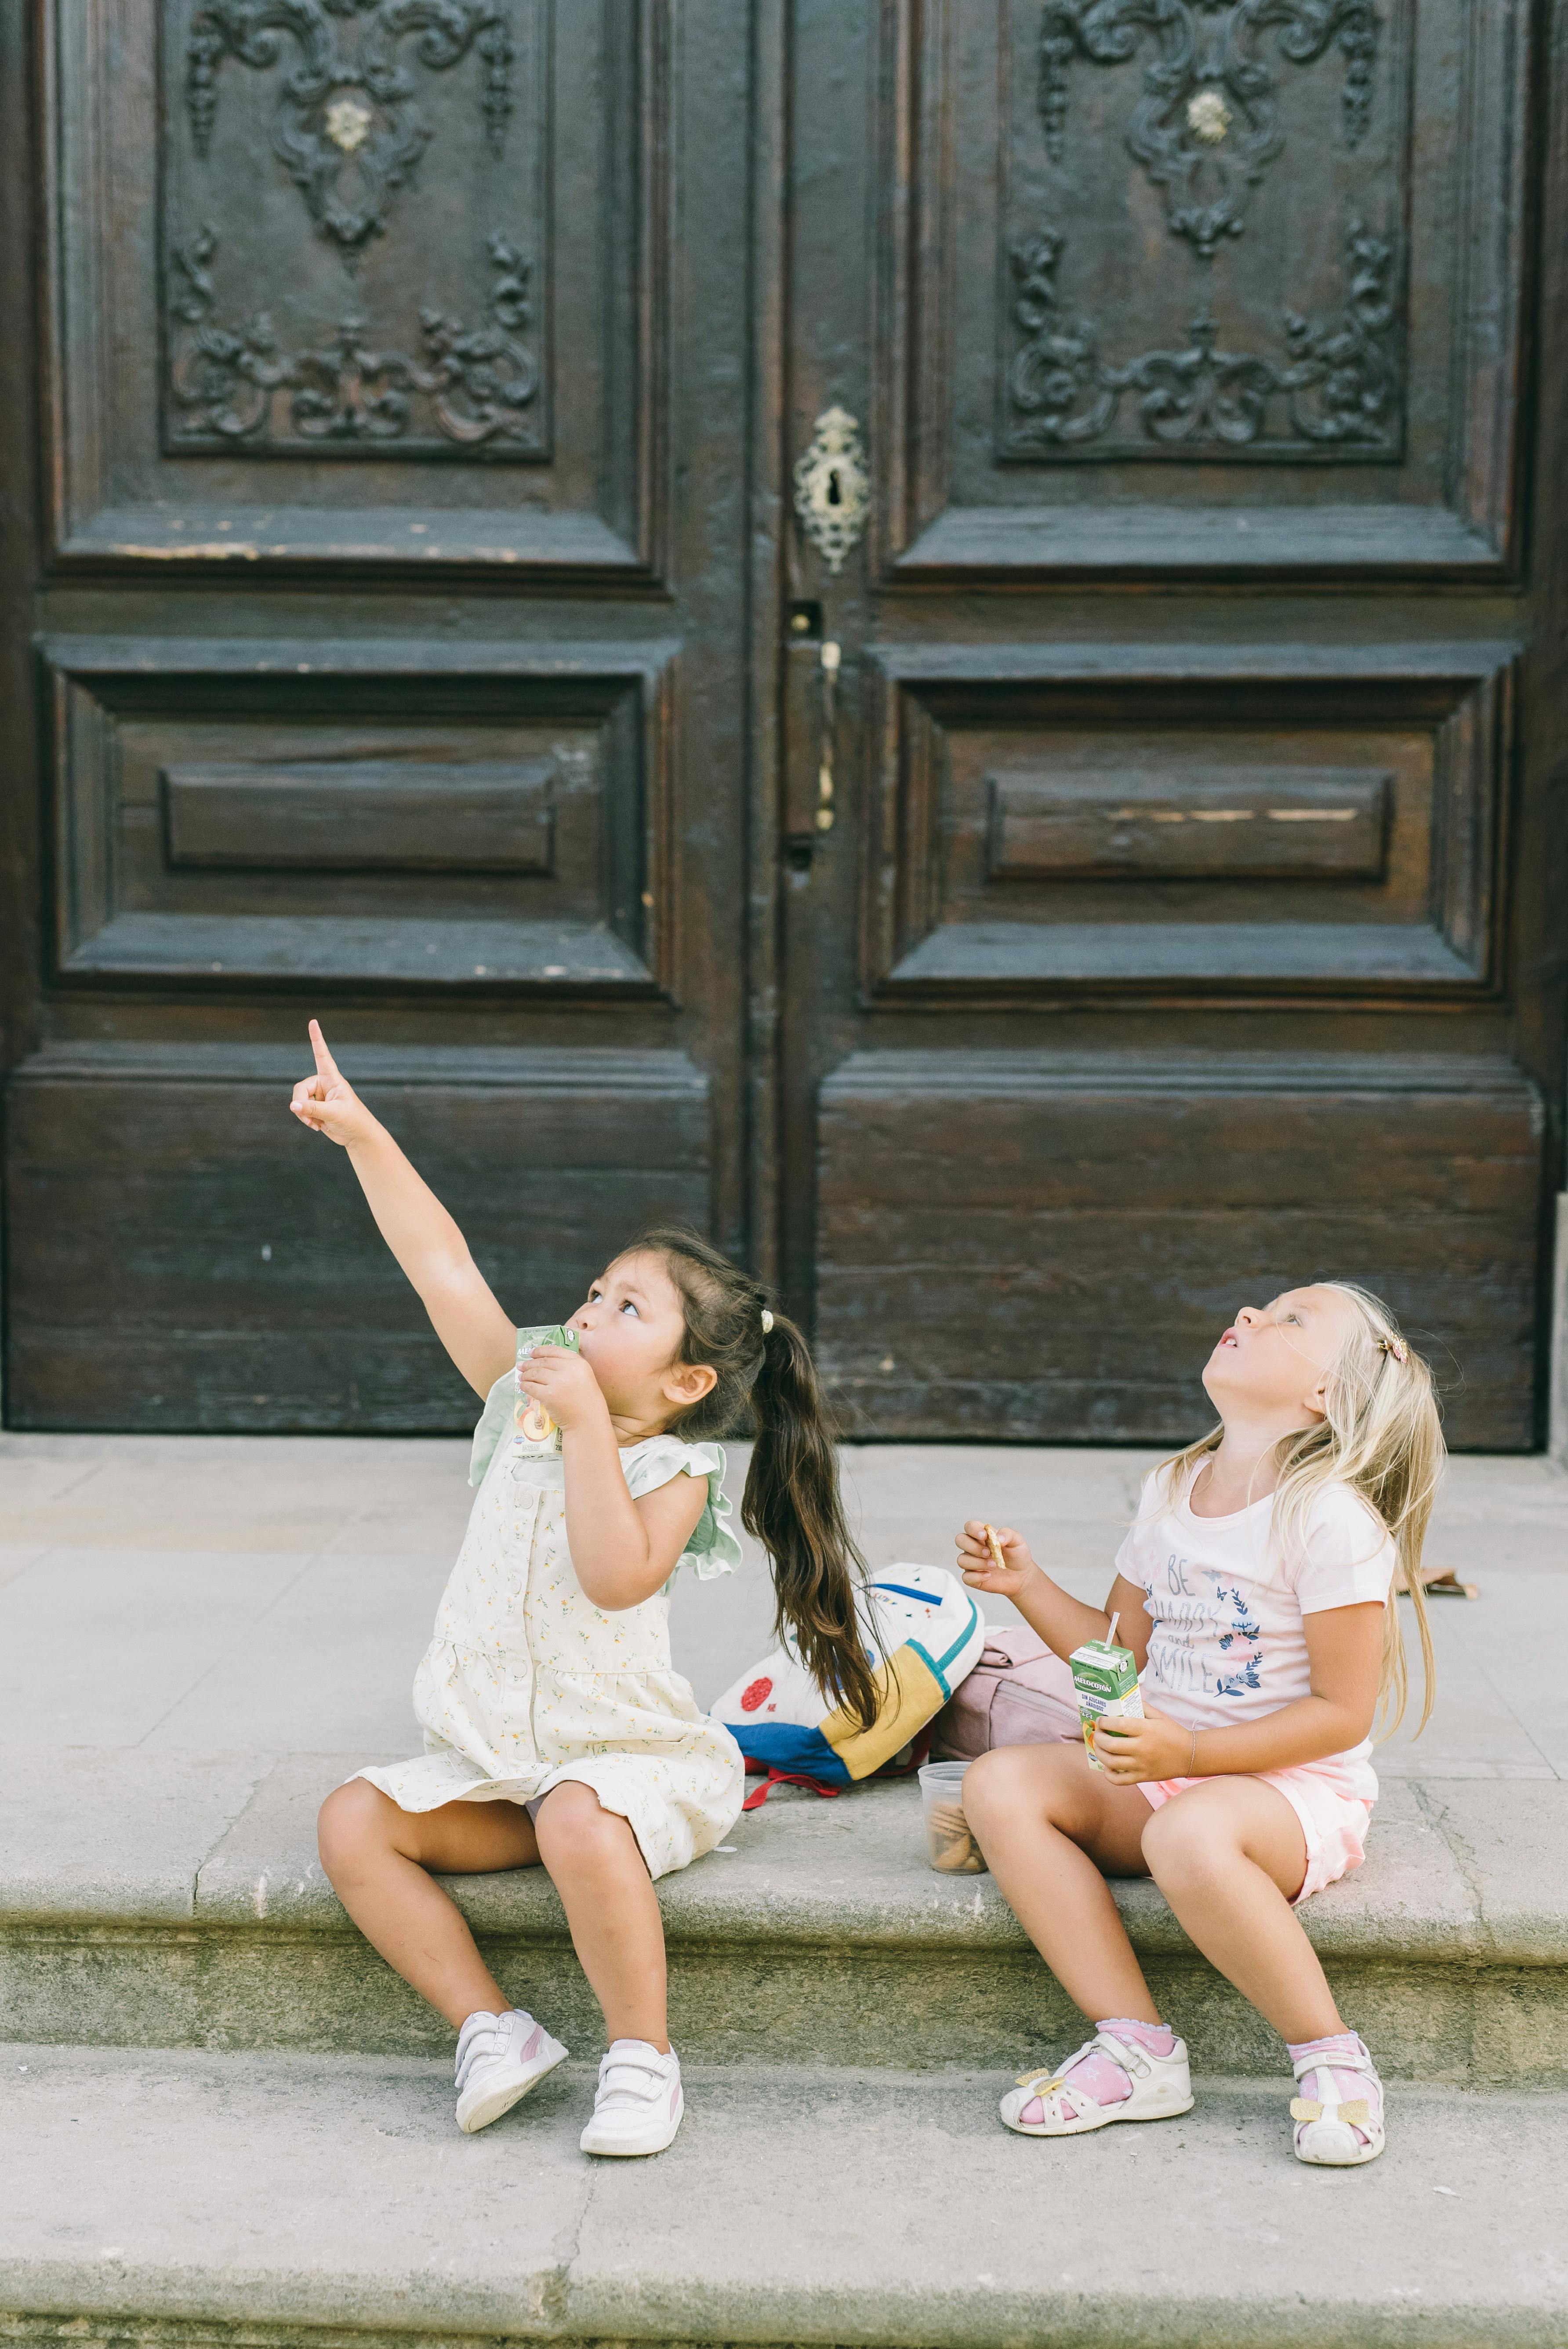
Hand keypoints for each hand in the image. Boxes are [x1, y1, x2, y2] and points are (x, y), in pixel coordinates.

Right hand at [290, 1020, 377, 1149]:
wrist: (358, 1136)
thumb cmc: (352, 1121)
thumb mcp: (333, 1114)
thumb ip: (312, 1110)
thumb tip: (292, 1106)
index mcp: (333, 1078)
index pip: (322, 1055)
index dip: (317, 1039)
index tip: (313, 1022)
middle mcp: (325, 1084)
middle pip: (301, 1087)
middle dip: (301, 1103)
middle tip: (310, 1119)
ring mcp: (320, 1096)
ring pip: (299, 1099)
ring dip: (304, 1114)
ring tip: (316, 1124)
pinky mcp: (316, 1107)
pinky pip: (301, 1109)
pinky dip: (306, 1119)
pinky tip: (318, 1127)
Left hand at [518, 1344, 606, 1435]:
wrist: (588, 1422)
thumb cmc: (587, 1402)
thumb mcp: (584, 1378)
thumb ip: (570, 1369)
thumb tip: (545, 1363)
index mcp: (579, 1363)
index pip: (555, 1351)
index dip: (541, 1351)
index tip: (532, 1352)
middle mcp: (569, 1369)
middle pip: (543, 1362)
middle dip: (529, 1363)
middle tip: (521, 1365)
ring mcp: (558, 1382)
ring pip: (535, 1373)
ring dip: (525, 1374)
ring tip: (521, 1376)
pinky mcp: (549, 1395)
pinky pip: (531, 1387)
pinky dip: (525, 1386)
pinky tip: (523, 1386)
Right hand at [954, 1519, 1039, 1601]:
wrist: (1022, 1576)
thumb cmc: (1017, 1555)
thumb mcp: (1017, 1541)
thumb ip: (1008, 1534)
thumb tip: (997, 1538)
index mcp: (983, 1535)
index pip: (969, 1526)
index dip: (973, 1529)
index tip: (984, 1536)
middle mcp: (974, 1547)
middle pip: (960, 1540)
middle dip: (973, 1547)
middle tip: (989, 1553)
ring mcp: (972, 1562)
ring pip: (961, 1560)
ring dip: (977, 1563)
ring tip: (994, 1565)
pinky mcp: (973, 1577)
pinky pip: (966, 1577)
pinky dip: (977, 1576)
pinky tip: (989, 1575)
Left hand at [1092, 1701, 1192, 1785]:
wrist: (1189, 1755)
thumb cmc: (1173, 1733)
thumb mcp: (1159, 1715)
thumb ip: (1141, 1706)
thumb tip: (1123, 1699)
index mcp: (1146, 1730)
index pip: (1119, 1725)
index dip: (1104, 1722)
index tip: (1101, 1720)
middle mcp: (1142, 1748)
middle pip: (1111, 1745)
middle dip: (1099, 1738)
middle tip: (1098, 1734)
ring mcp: (1141, 1765)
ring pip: (1112, 1762)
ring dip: (1100, 1754)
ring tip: (1099, 1747)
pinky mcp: (1142, 1777)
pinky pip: (1120, 1780)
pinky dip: (1109, 1775)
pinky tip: (1107, 1767)